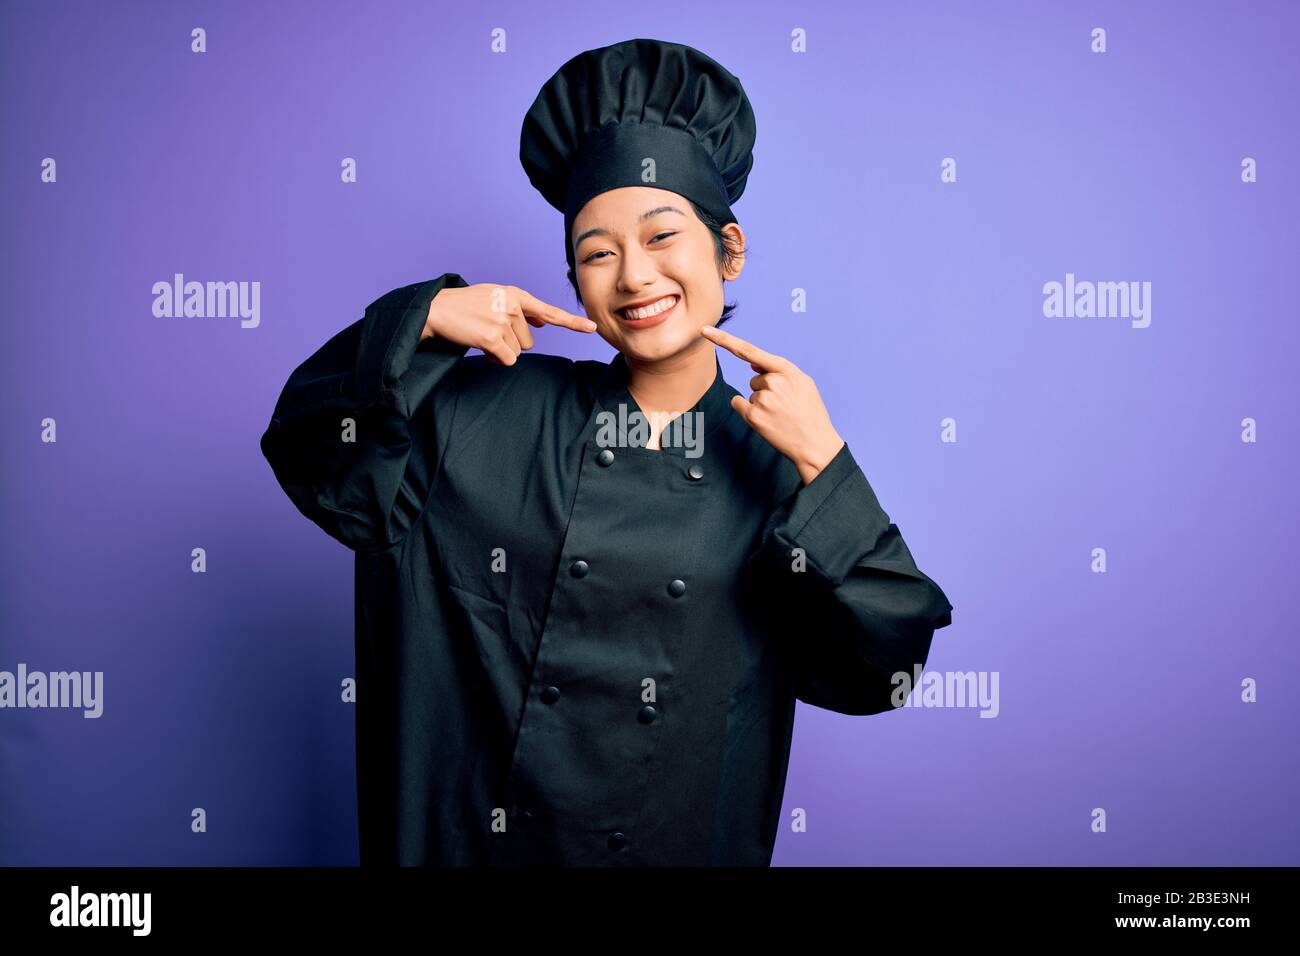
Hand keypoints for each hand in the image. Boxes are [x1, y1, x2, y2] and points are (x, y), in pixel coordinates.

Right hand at [423, 284, 597, 364]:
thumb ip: (521, 309)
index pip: (549, 311)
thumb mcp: (495, 299)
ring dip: (502, 351)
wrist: (436, 309)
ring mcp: (502, 321)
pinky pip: (507, 360)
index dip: (572, 322)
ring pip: (518, 351)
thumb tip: (543, 320)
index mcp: (515, 295)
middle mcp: (512, 305)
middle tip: (489, 331)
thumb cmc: (466, 306)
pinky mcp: (491, 337)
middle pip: (529, 341)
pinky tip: (481, 346)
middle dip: (512, 342)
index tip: (592, 327)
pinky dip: (495, 359)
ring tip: (482, 335)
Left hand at [700, 325, 844, 484]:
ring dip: (760, 404)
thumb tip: (752, 364)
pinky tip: (767, 420)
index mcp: (787, 370)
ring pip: (750, 394)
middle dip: (765, 391)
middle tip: (784, 407)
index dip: (724, 340)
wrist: (815, 444)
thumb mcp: (803, 384)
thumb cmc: (810, 413)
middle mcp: (774, 381)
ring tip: (781, 416)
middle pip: (754, 380)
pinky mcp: (753, 416)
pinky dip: (747, 411)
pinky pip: (739, 404)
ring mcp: (763, 399)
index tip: (704, 331)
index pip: (750, 351)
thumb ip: (779, 370)